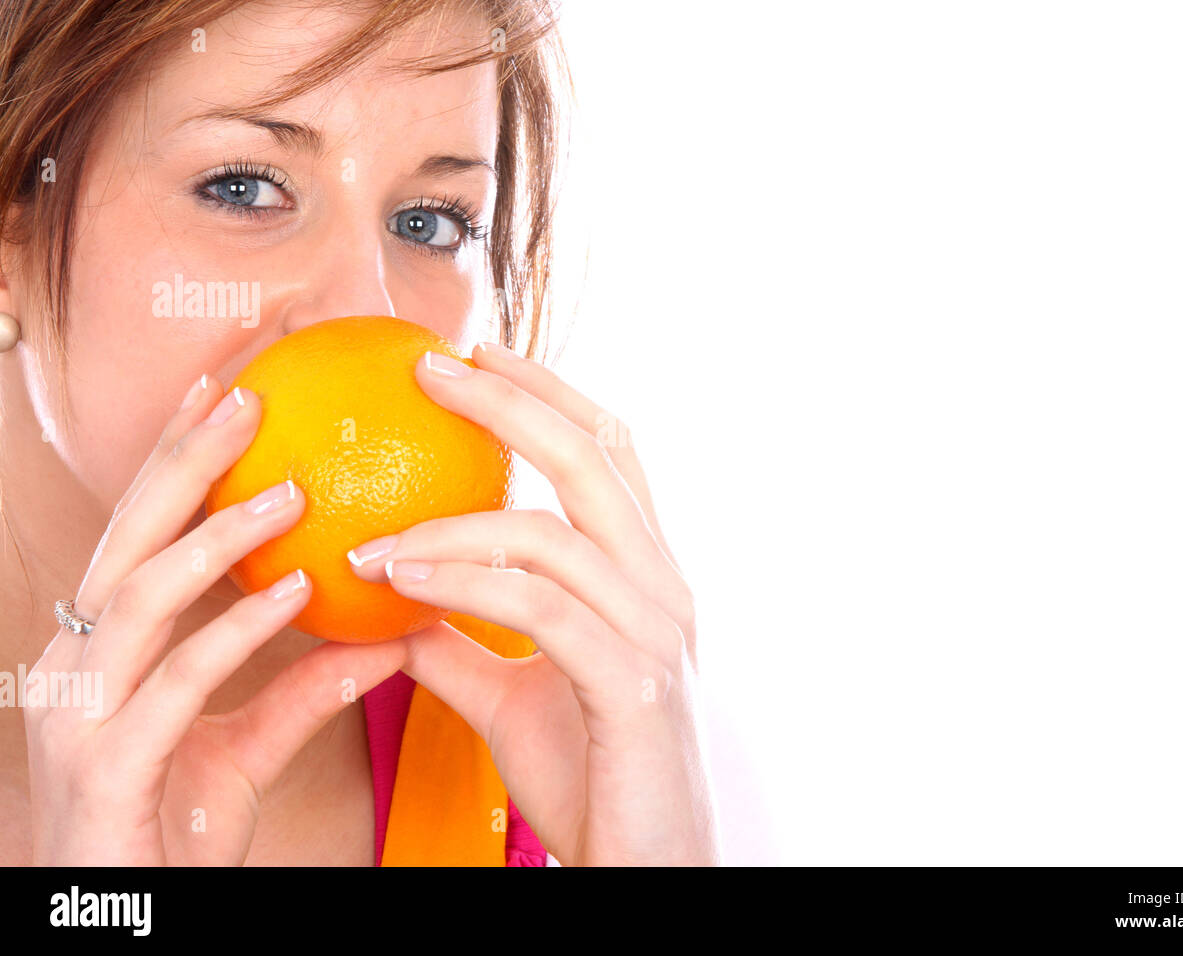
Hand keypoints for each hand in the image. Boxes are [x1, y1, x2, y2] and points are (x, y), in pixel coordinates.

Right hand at [25, 377, 403, 864]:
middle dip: (180, 463)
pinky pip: (173, 682)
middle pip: (126, 542)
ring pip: (137, 598)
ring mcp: (80, 716)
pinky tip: (294, 594)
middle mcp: (78, 670)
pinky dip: (233, 631)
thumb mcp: (245, 750)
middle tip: (245, 397)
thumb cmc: (172, 833)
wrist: (129, 927)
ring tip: (290, 491)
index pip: (138, 537)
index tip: (222, 393)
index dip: (172, 462)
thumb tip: (386, 640)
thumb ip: (304, 692)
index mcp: (104, 655)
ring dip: (213, 537)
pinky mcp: (106, 767)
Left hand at [349, 342, 718, 865]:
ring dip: (448, 524)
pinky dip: (462, 585)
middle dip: (513, 400)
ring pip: (551, 535)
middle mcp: (662, 587)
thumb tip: (386, 602)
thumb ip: (458, 641)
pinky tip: (399, 583)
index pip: (610, 455)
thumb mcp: (509, 697)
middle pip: (595, 458)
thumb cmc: (590, 778)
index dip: (551, 393)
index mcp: (645, 576)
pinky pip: (537, 609)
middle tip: (431, 367)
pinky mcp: (630, 683)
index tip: (480, 354)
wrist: (644, 867)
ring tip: (372, 538)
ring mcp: (654, 631)